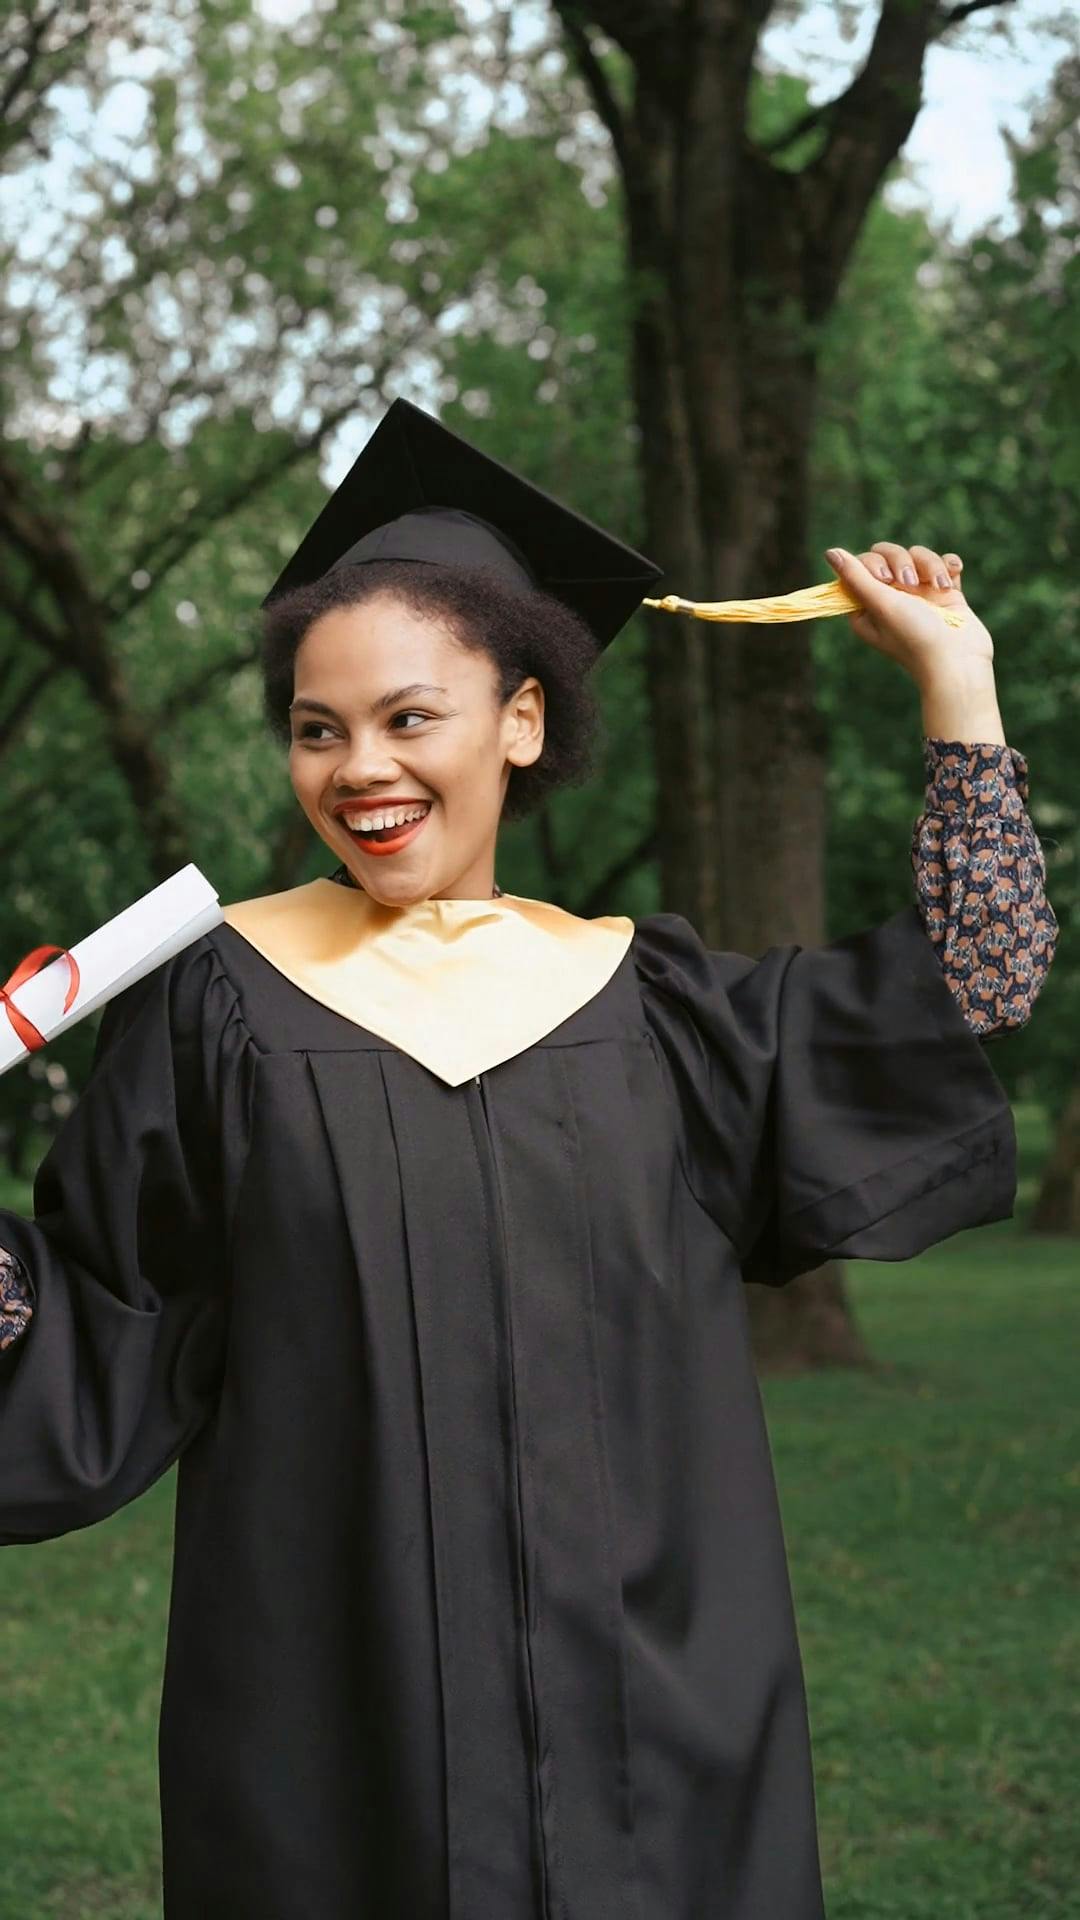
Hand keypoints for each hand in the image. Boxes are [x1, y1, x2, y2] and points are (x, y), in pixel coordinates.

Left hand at [824, 540, 994, 688]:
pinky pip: (943, 564)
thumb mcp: (881, 605)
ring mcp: (919, 595)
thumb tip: (830, 552)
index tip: (884, 580)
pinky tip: (950, 581)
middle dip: (902, 562)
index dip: (872, 565)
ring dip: (931, 566)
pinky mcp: (943, 593)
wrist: (959, 661)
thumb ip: (856, 577)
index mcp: (867, 607)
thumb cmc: (915, 637)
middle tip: (910, 583)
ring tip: (939, 588)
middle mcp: (890, 600)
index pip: (860, 566)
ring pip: (919, 556)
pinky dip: (949, 567)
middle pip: (889, 554)